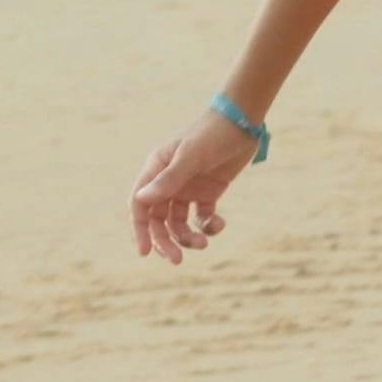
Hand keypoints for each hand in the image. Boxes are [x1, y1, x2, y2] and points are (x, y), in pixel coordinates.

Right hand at [130, 109, 258, 264]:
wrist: (243, 122)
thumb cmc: (213, 134)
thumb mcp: (191, 156)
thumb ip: (168, 179)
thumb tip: (140, 201)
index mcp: (156, 169)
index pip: (139, 205)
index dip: (139, 230)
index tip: (144, 252)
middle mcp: (168, 181)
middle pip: (157, 220)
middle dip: (165, 241)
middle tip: (177, 259)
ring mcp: (187, 189)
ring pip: (178, 223)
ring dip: (187, 237)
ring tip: (203, 243)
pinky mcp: (207, 193)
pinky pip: (201, 218)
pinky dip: (208, 226)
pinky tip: (220, 224)